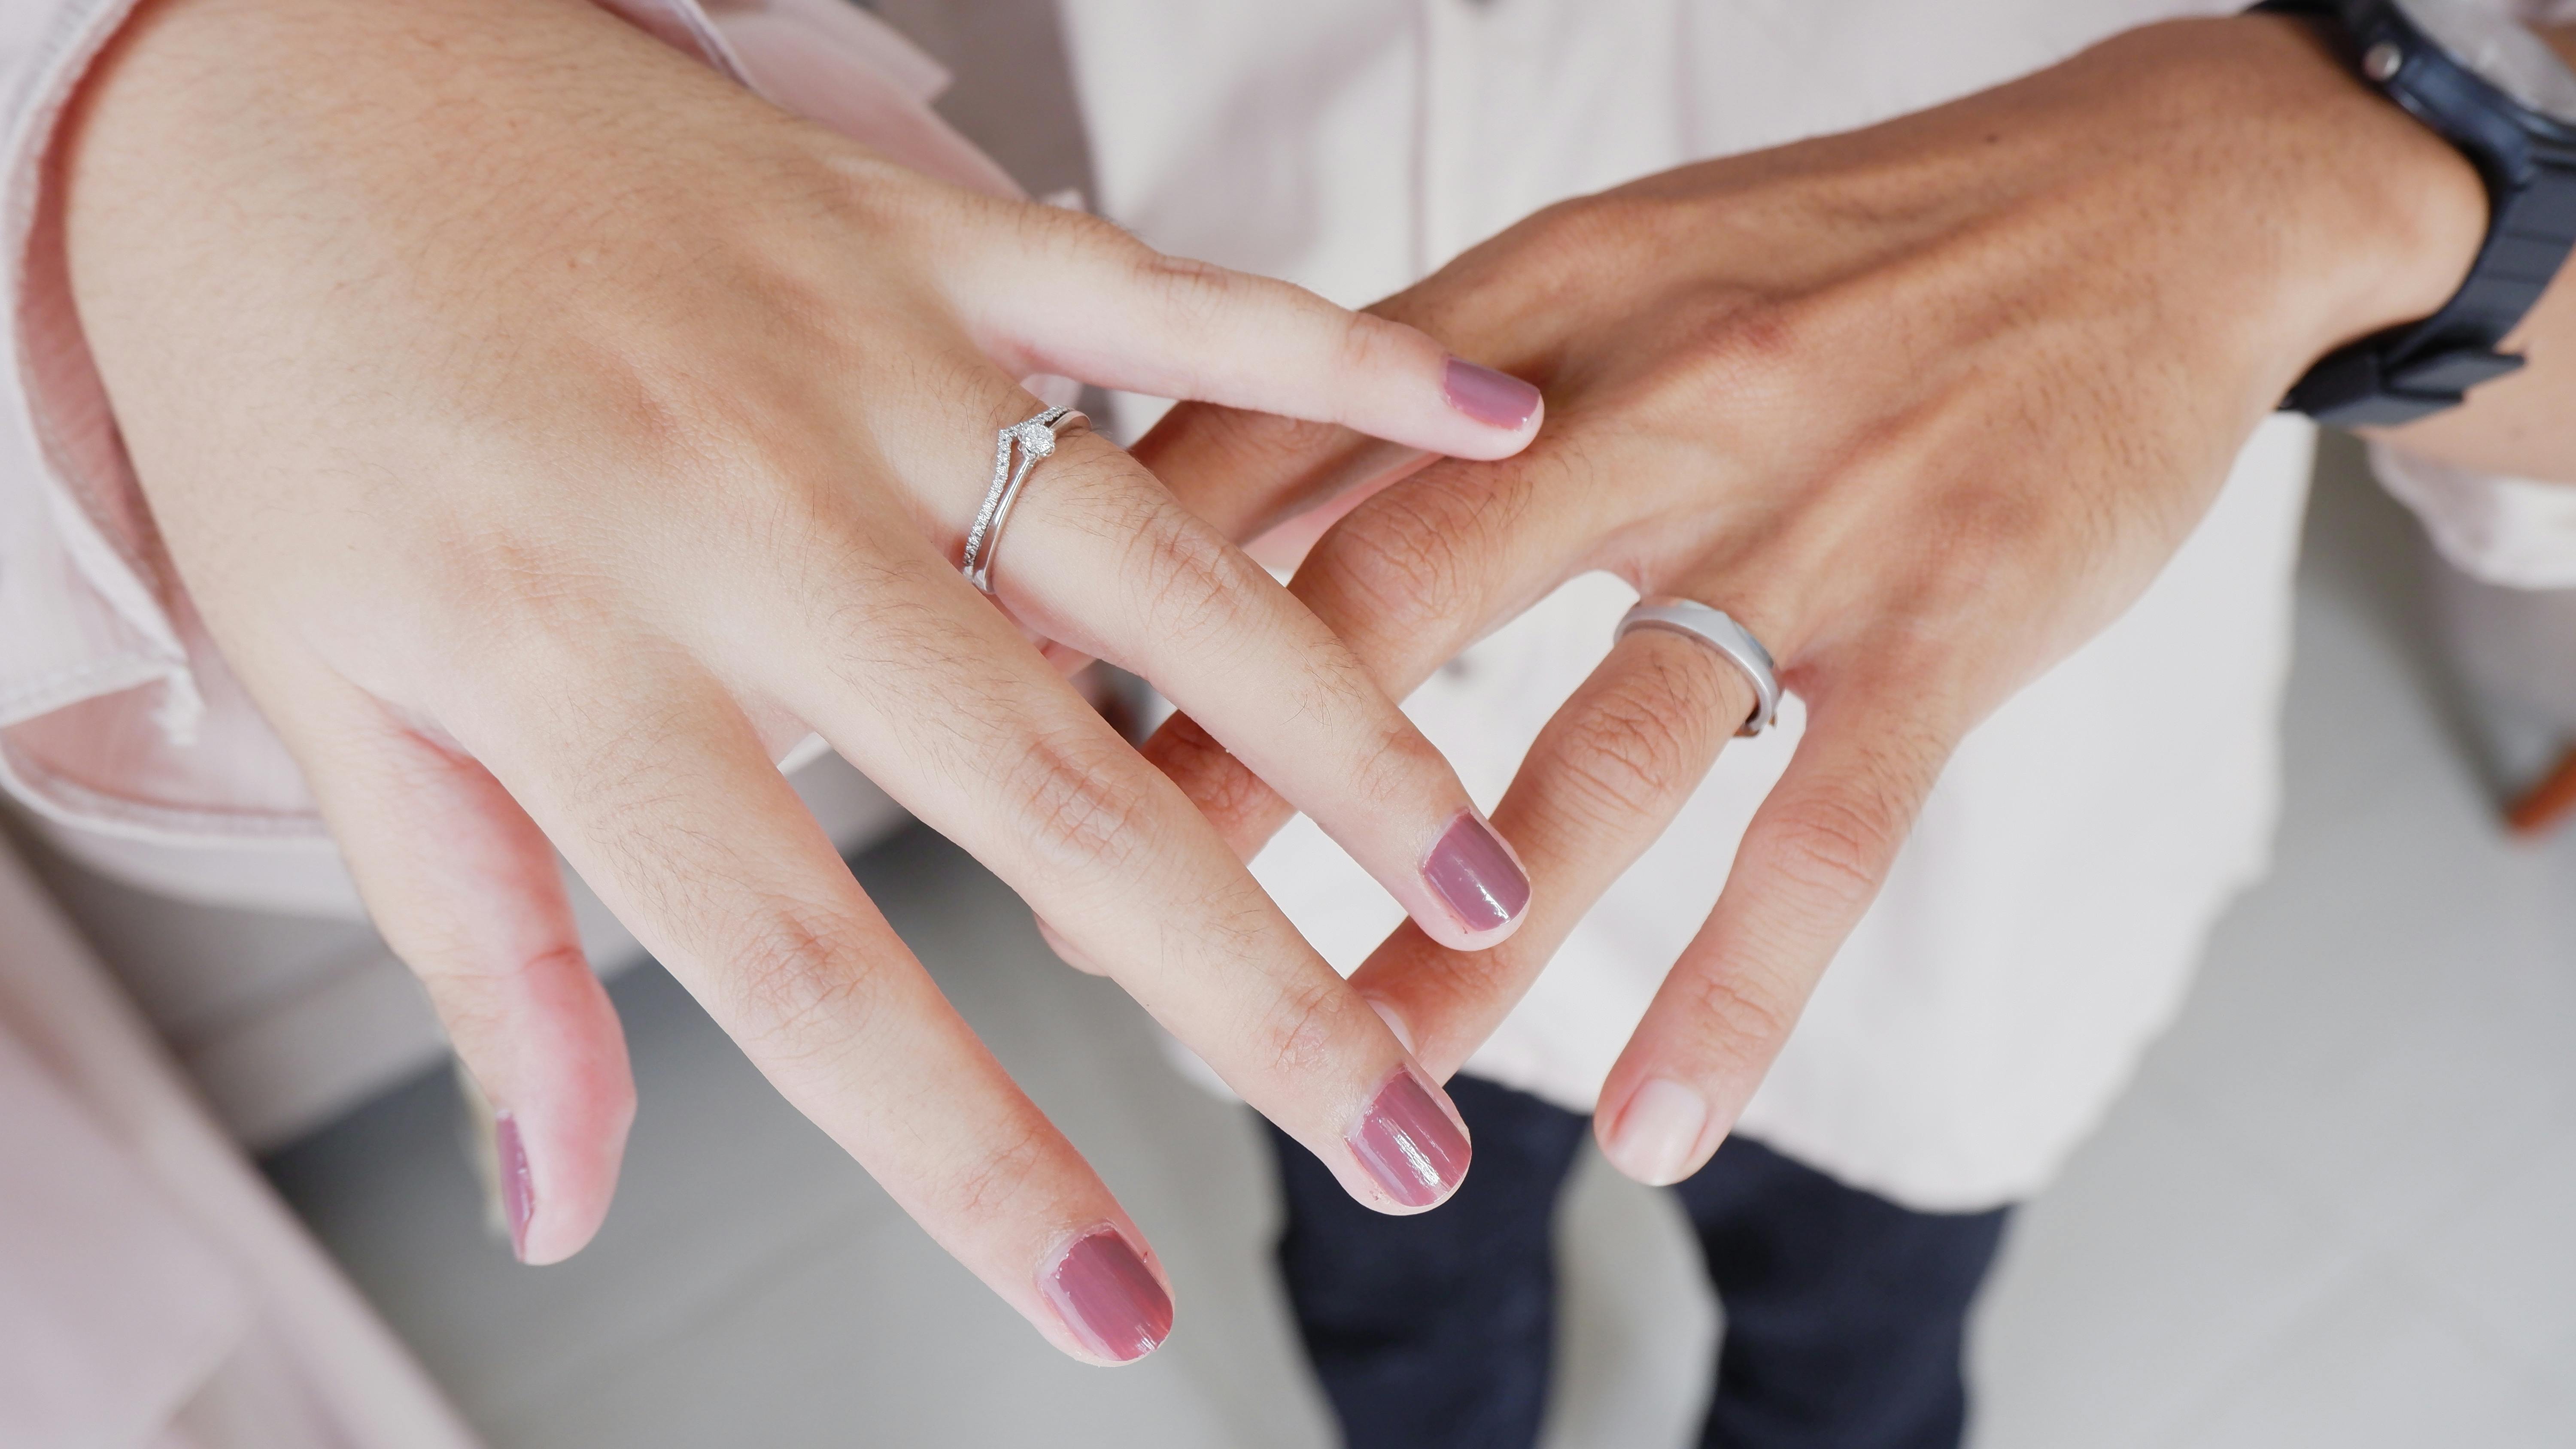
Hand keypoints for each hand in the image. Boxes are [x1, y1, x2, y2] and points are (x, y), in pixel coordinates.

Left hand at [62, 0, 1541, 1356]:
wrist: (266, 59)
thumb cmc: (285, 386)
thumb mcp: (321, 686)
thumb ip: (475, 944)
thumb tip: (554, 1197)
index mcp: (571, 650)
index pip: (810, 972)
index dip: (973, 1165)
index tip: (1112, 1308)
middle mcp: (746, 511)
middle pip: (1049, 796)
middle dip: (1250, 991)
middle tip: (1399, 1138)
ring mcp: (860, 354)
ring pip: (1158, 569)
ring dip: (1347, 736)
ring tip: (1482, 879)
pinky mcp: (923, 230)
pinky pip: (1161, 299)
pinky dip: (1336, 357)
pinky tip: (1485, 431)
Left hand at [1136, 17, 2483, 1185]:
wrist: (2145, 195)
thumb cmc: (1847, 254)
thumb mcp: (1611, 270)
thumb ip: (1425, 398)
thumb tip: (1224, 523)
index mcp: (1540, 304)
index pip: (1281, 447)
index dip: (1135, 591)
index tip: (1024, 713)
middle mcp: (1649, 400)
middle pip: (1387, 607)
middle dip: (1231, 781)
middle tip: (1113, 926)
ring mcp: (1808, 513)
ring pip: (1594, 757)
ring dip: (1458, 939)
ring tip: (1361, 1075)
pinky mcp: (1954, 617)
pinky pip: (1825, 831)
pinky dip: (1733, 989)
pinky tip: (1657, 1123)